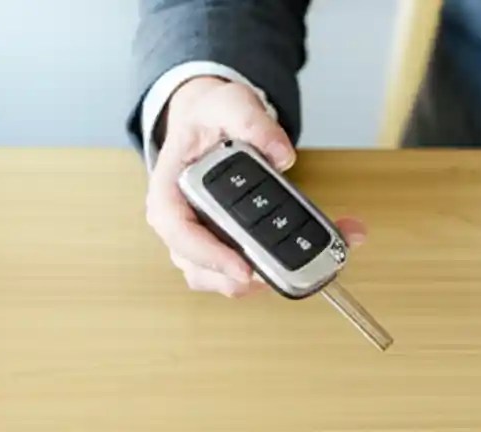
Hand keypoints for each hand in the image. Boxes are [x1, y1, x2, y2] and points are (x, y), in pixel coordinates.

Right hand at [144, 76, 366, 296]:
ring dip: (265, 279)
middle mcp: (181, 222)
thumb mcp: (230, 104)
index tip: (244, 269)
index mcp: (170, 189)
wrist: (212, 123)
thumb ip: (253, 122)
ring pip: (225, 280)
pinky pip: (245, 274)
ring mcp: (201, 240)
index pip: (178, 231)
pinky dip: (275, 272)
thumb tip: (282, 155)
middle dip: (249, 277)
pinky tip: (310, 256)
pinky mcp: (225, 248)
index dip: (209, 256)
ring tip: (309, 262)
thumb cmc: (211, 117)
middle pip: (203, 268)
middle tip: (291, 272)